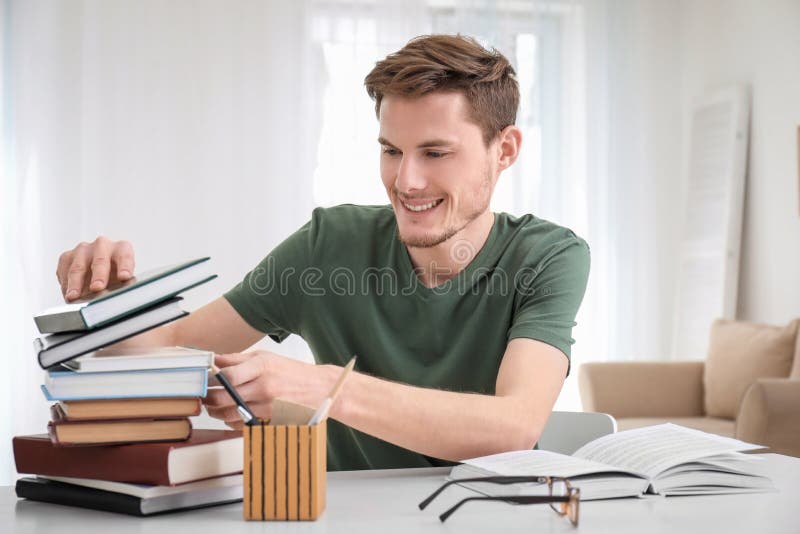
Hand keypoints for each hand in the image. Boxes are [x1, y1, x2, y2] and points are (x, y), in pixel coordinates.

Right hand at [56, 236, 134, 300]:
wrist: (98, 275)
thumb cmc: (114, 276)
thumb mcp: (122, 280)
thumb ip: (121, 285)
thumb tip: (115, 297)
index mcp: (122, 248)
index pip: (124, 256)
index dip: (124, 267)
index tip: (124, 277)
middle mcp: (102, 245)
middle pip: (100, 260)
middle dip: (99, 275)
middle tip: (97, 288)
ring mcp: (83, 249)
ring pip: (79, 266)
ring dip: (75, 283)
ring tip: (73, 296)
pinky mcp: (67, 256)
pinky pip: (64, 269)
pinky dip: (65, 284)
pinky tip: (67, 294)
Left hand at [204, 351, 335, 429]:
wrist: (320, 388)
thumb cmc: (292, 372)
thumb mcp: (266, 358)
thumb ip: (237, 359)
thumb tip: (213, 359)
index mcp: (262, 366)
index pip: (227, 376)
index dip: (210, 380)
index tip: (204, 380)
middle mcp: (264, 386)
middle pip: (223, 397)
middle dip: (208, 399)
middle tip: (204, 396)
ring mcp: (267, 406)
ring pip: (229, 414)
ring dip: (217, 412)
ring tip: (216, 405)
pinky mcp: (270, 420)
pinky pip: (241, 425)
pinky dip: (232, 422)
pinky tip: (232, 414)